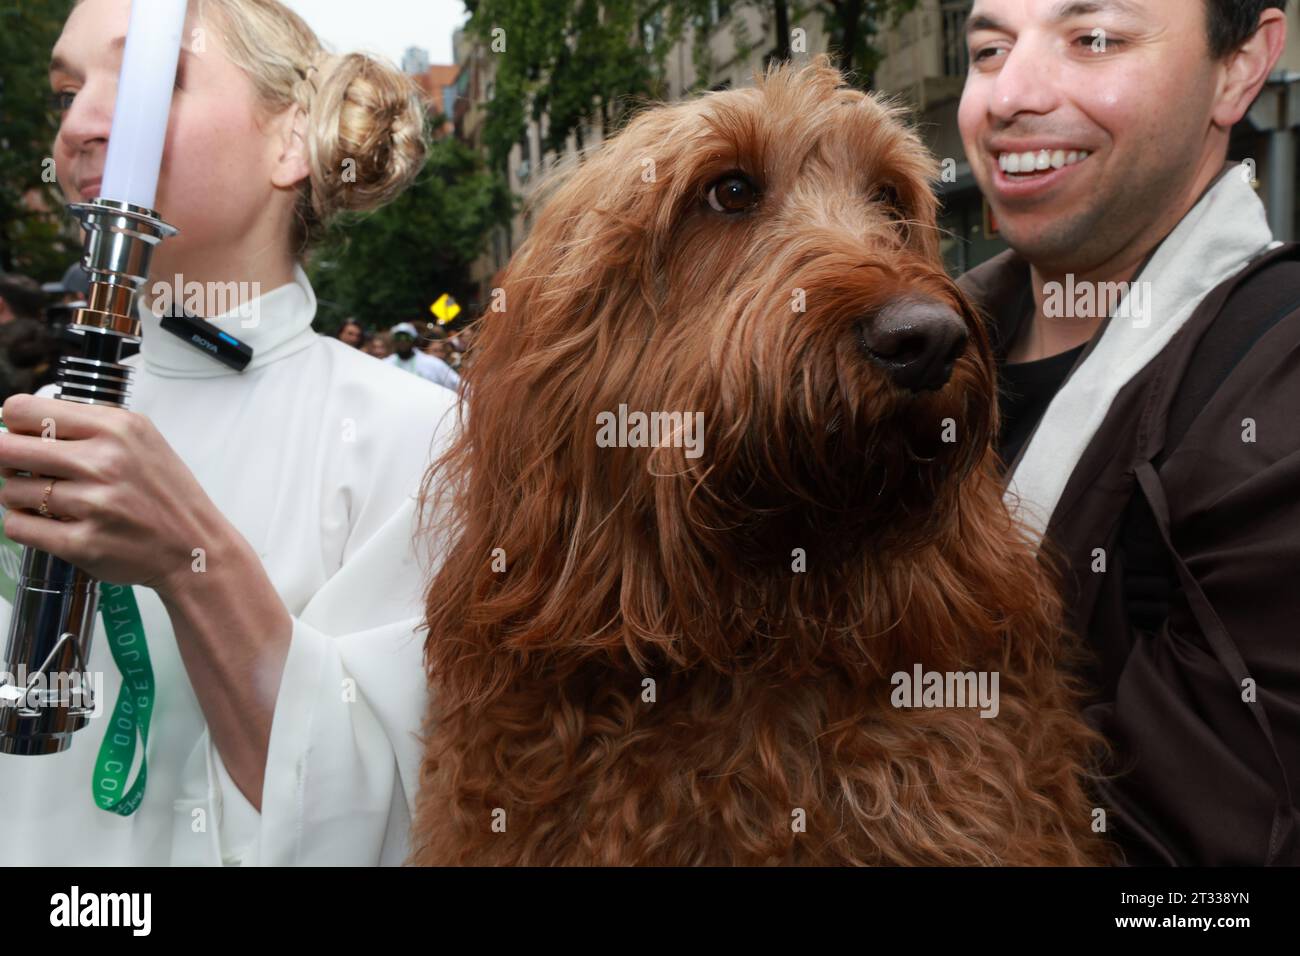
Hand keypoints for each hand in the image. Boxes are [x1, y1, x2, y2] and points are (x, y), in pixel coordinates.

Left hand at [0, 393, 233, 596]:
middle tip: (19, 468)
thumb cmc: (165, 494)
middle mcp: (104, 462)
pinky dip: (23, 525)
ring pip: (10, 491)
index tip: (20, 435)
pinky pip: (18, 527)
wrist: (195, 548)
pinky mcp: (82, 542)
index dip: (12, 424)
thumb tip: (20, 425)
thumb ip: (89, 426)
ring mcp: (93, 504)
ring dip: (18, 496)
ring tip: (45, 501)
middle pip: (7, 449)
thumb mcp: (142, 440)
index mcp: (117, 428)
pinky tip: (47, 523)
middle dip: (6, 460)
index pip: (24, 411)